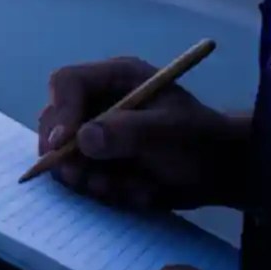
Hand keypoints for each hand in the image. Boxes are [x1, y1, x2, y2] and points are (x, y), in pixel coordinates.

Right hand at [39, 58, 248, 209]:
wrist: (217, 174)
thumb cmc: (199, 141)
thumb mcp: (169, 132)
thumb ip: (128, 132)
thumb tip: (81, 139)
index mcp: (115, 78)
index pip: (67, 83)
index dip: (60, 111)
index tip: (62, 145)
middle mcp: (98, 101)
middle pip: (54, 120)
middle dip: (65, 153)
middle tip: (84, 178)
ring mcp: (94, 131)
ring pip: (62, 155)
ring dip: (90, 178)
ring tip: (130, 187)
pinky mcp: (96, 160)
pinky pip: (79, 177)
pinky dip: (103, 190)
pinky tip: (136, 191)